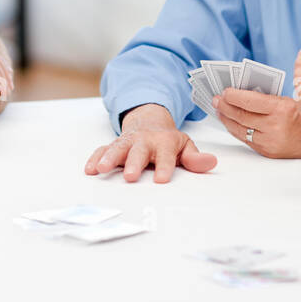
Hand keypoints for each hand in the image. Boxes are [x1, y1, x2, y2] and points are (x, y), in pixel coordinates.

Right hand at [84, 104, 216, 182]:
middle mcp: (144, 141)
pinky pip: (102, 150)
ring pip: (117, 148)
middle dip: (134, 163)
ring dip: (109, 158)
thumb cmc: (166, 140)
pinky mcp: (113, 145)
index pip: (165, 156)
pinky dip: (95, 158)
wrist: (148, 122)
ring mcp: (128, 143)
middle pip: (139, 151)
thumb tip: (211, 162)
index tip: (162, 179)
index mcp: (164, 142)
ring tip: (101, 169)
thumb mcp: (184, 146)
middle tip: (131, 176)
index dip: (164, 167)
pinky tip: (89, 169)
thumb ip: (195, 158)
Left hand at [212, 88, 300, 161]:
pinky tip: (231, 123)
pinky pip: (246, 140)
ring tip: (220, 111)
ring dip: (227, 119)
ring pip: (240, 130)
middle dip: (225, 107)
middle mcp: (274, 127)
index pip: (249, 101)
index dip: (233, 96)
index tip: (225, 91)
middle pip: (241, 116)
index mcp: (281, 109)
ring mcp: (270, 142)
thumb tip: (241, 93)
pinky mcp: (267, 152)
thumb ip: (267, 98)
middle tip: (216, 100)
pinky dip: (236, 130)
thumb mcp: (291, 101)